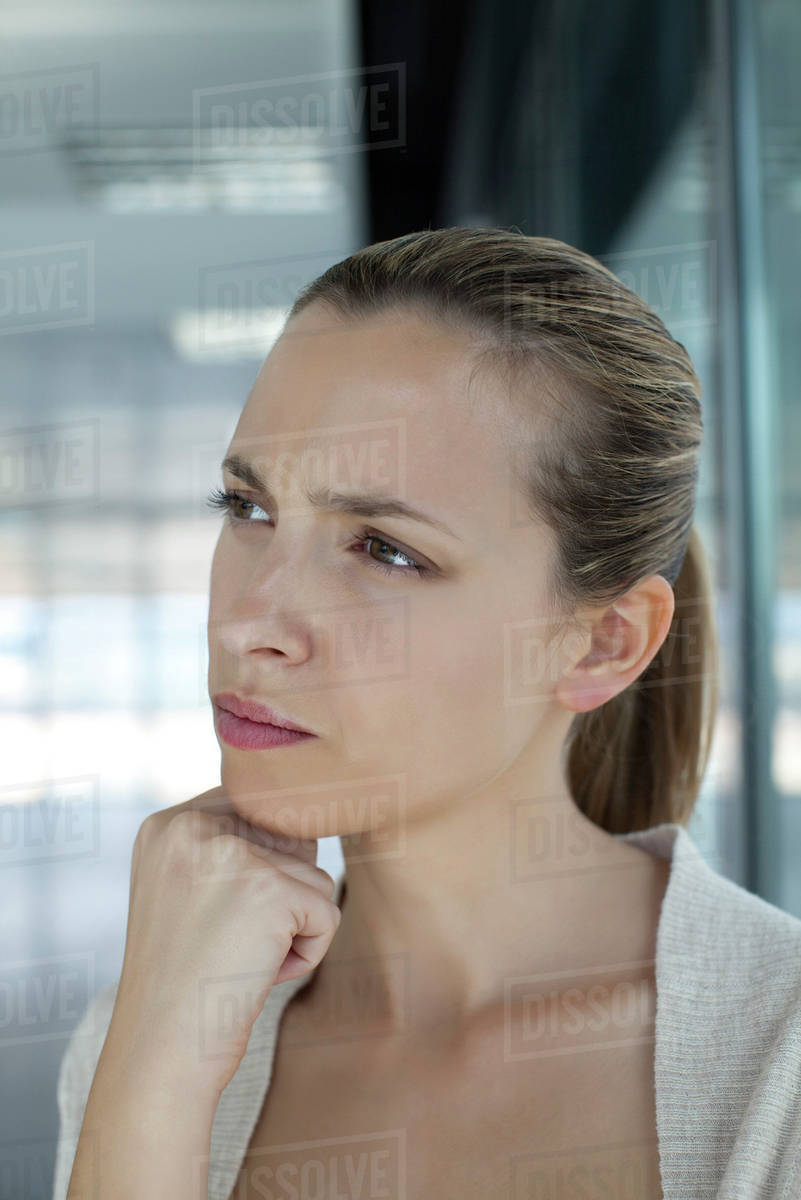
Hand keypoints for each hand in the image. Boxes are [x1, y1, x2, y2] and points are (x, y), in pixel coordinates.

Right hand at [108, 785, 341, 1097]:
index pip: (255, 813)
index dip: (261, 872)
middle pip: (289, 842)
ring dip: (293, 929)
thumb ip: (230, 849)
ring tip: (239, 960)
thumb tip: (307, 822)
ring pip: (313, 876)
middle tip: (227, 945)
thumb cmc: (181, 984)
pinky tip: (260, 974)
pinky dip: (307, 954)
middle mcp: (192, 826)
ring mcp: (230, 855)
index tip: (221, 922)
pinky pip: (327, 913)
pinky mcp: (269, 891)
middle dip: (279, 900)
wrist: (159, 1054)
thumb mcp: (184, 893)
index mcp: (167, 824)